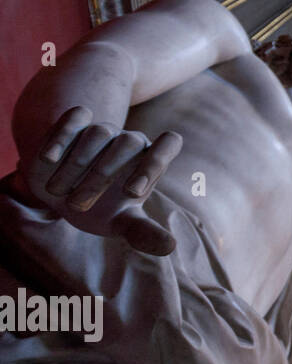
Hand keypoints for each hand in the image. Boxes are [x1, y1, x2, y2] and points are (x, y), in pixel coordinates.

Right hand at [23, 106, 182, 255]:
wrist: (63, 195)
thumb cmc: (102, 209)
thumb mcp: (121, 222)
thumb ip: (144, 232)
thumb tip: (170, 247)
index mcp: (150, 161)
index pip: (169, 142)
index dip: (155, 162)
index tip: (131, 193)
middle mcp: (131, 141)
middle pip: (130, 142)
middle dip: (102, 176)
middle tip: (78, 206)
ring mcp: (104, 130)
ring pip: (99, 133)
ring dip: (77, 164)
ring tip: (58, 193)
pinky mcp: (75, 124)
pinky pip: (75, 116)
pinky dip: (62, 135)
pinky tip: (49, 159)